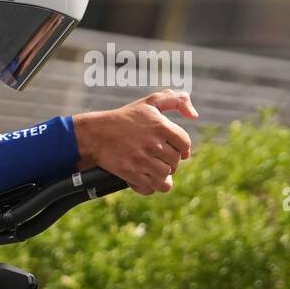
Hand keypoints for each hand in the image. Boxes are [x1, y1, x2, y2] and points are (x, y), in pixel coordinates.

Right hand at [73, 89, 198, 194]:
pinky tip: (144, 178)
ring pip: (165, 177)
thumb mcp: (150, 102)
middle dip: (169, 161)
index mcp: (161, 126)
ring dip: (161, 175)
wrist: (95, 134)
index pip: (185, 145)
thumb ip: (176, 100)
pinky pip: (150, 188)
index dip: (181, 149)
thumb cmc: (124, 118)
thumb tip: (194, 116)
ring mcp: (142, 160)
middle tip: (159, 158)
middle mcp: (153, 144)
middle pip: (175, 162)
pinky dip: (149, 186)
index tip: (175, 150)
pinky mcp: (130, 173)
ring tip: (153, 170)